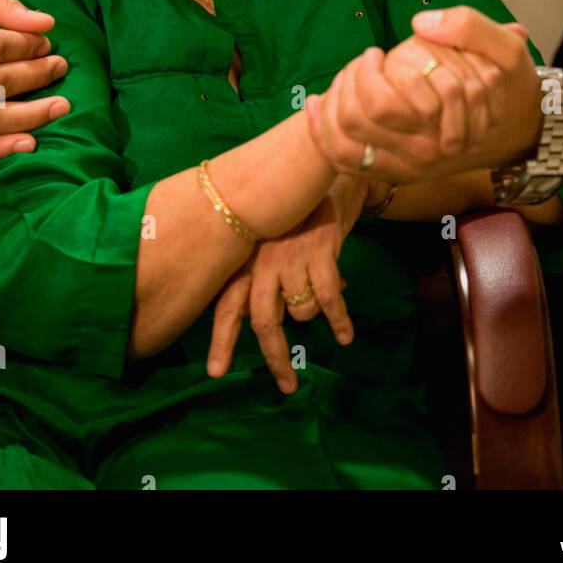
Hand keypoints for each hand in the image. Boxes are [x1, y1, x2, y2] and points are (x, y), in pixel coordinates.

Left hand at [206, 175, 365, 391]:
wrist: (325, 177)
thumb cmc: (296, 215)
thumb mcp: (271, 243)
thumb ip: (270, 278)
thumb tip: (283, 317)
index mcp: (245, 259)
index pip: (227, 304)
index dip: (222, 340)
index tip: (216, 372)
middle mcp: (262, 261)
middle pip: (262, 320)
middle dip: (273, 356)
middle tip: (286, 385)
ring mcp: (290, 257)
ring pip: (299, 310)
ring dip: (312, 315)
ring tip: (324, 310)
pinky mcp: (318, 252)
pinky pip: (327, 299)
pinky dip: (338, 320)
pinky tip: (346, 336)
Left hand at [306, 11, 542, 182]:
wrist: (522, 132)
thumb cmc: (512, 91)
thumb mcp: (506, 50)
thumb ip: (469, 27)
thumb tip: (421, 22)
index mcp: (441, 122)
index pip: (379, 104)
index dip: (364, 73)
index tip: (375, 53)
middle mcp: (420, 153)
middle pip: (352, 123)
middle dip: (343, 85)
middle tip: (359, 66)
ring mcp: (408, 167)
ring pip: (342, 146)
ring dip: (329, 110)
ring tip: (343, 82)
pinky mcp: (398, 173)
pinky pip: (345, 162)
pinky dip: (324, 133)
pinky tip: (319, 105)